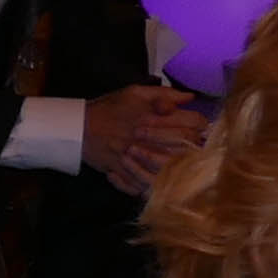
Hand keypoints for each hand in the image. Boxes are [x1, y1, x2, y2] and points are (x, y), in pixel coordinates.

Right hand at [87, 85, 205, 195]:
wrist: (76, 128)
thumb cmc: (107, 109)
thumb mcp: (133, 93)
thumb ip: (163, 93)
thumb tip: (190, 97)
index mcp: (151, 117)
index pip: (193, 122)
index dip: (201, 124)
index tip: (200, 127)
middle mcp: (146, 138)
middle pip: (187, 146)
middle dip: (196, 145)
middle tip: (197, 145)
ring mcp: (135, 158)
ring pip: (171, 168)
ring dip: (180, 166)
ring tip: (184, 163)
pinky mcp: (125, 173)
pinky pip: (146, 184)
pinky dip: (155, 184)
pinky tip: (162, 181)